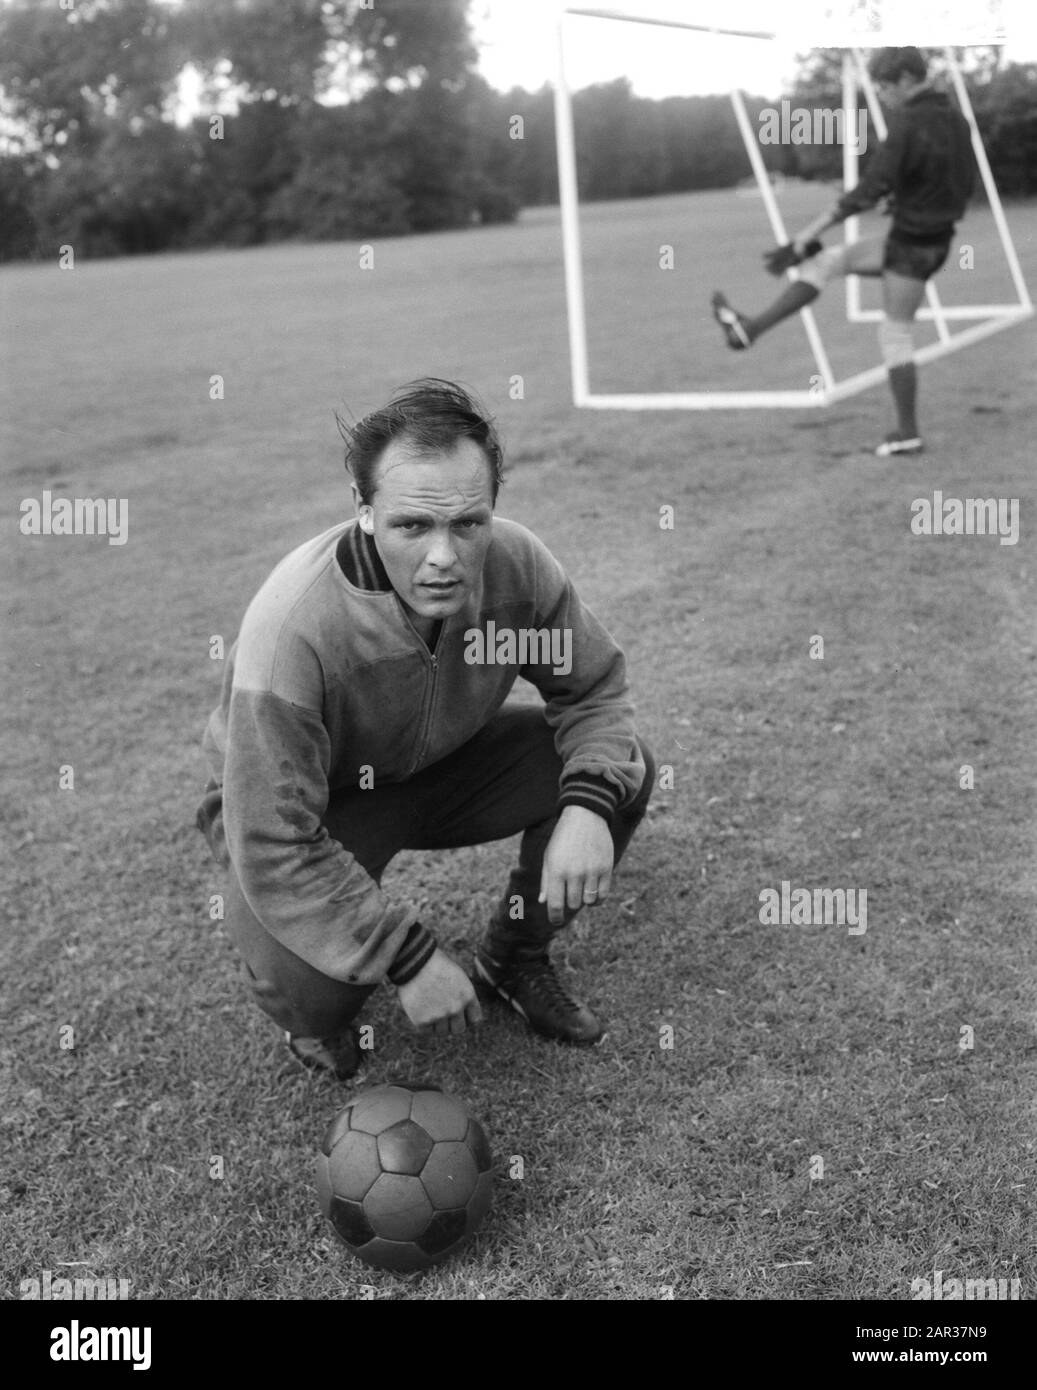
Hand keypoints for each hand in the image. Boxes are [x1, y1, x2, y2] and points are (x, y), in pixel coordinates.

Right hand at [395, 947, 481, 1035]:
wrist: (413, 960)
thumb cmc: (434, 964)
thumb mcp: (457, 976)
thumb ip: (461, 996)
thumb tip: (460, 1015)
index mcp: (467, 995)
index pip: (474, 1018)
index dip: (466, 1016)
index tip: (458, 1013)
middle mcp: (456, 1008)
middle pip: (459, 1029)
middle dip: (452, 1023)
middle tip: (442, 1013)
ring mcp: (439, 1015)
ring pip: (442, 1032)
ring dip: (437, 1024)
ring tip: (428, 1008)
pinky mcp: (422, 1021)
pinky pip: (426, 1030)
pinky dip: (423, 1023)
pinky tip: (420, 1009)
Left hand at [538, 805, 613, 925]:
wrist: (585, 815)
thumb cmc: (563, 838)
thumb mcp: (549, 856)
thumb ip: (546, 880)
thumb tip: (544, 902)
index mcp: (556, 870)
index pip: (556, 904)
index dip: (555, 917)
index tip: (556, 921)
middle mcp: (574, 872)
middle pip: (573, 904)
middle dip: (570, 902)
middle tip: (569, 892)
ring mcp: (592, 871)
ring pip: (588, 902)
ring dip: (584, 899)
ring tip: (581, 888)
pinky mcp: (606, 868)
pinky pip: (603, 895)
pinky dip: (597, 898)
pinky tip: (593, 891)